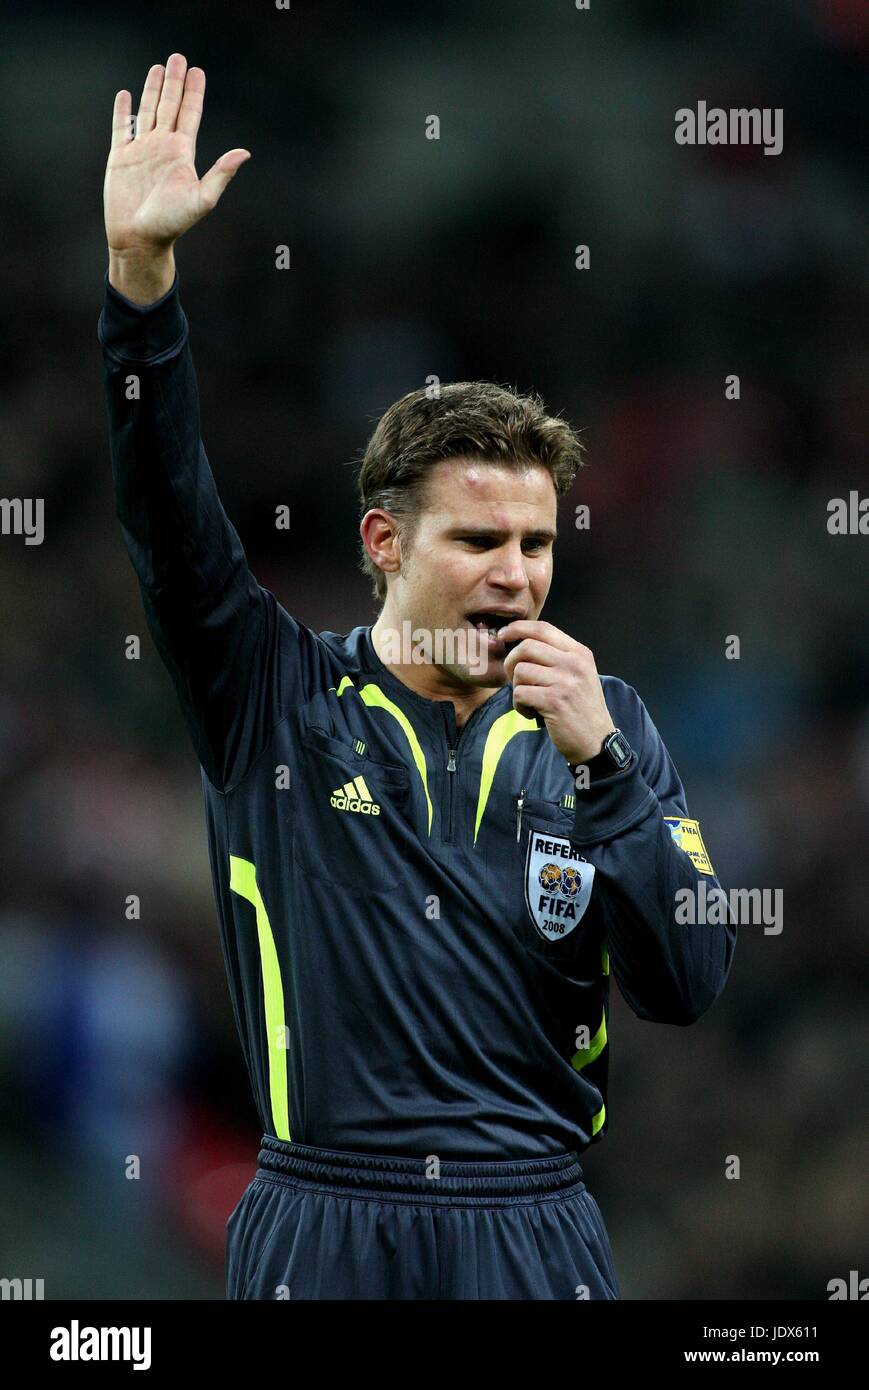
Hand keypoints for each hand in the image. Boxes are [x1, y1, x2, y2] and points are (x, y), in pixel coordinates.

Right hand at [104, 54, 249, 295]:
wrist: (139, 238)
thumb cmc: (171, 224)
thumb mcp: (201, 200)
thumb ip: (221, 174)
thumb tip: (245, 152)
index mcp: (182, 153)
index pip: (189, 114)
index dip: (194, 93)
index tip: (198, 71)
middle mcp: (162, 147)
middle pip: (170, 106)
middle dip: (175, 82)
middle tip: (179, 57)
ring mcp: (141, 151)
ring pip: (147, 111)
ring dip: (152, 90)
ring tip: (158, 67)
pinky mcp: (120, 158)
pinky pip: (121, 128)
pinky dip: (123, 111)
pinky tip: (125, 95)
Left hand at [498, 620, 614, 764]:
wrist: (597, 741)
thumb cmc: (581, 709)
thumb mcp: (578, 675)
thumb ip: (556, 657)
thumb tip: (519, 643)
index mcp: (579, 653)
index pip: (543, 628)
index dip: (518, 628)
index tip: (503, 635)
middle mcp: (574, 663)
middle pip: (526, 647)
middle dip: (510, 663)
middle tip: (514, 680)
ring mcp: (565, 681)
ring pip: (520, 671)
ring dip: (516, 688)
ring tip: (529, 701)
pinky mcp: (554, 701)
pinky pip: (519, 693)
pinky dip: (519, 705)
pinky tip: (531, 713)